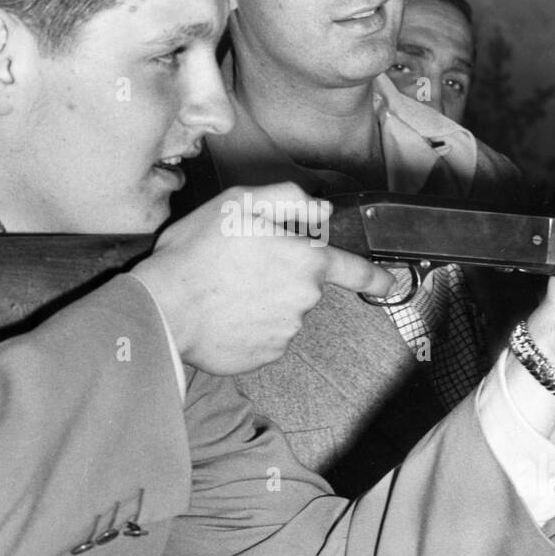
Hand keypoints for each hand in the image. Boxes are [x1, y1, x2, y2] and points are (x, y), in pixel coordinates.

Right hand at [131, 183, 392, 374]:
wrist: (164, 309)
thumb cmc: (198, 253)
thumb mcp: (240, 202)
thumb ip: (288, 199)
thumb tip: (319, 208)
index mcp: (305, 260)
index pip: (354, 269)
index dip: (375, 275)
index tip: (390, 281)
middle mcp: (304, 300)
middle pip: (303, 285)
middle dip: (280, 274)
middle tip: (238, 266)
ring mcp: (285, 332)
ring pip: (282, 311)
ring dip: (262, 300)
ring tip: (224, 289)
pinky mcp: (264, 356)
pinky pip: (264, 336)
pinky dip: (248, 326)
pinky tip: (222, 314)